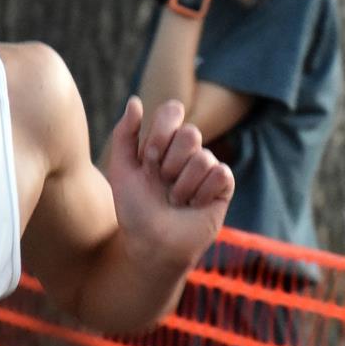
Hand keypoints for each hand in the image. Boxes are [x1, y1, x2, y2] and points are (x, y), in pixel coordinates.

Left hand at [105, 96, 233, 266]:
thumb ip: (124, 134)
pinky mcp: (223, 186)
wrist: (151, 244)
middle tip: (161, 182)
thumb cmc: (134, 209)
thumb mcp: (121, 170)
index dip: (160, 134)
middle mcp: (187, 151)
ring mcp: (206, 167)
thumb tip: (135, 101)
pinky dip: (202, 193)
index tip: (148, 160)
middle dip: (170, 163)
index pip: (173, 112)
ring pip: (203, 158)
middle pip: (191, 132)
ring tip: (176, 200)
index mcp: (164, 141)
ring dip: (183, 185)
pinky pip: (220, 174)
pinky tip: (194, 205)